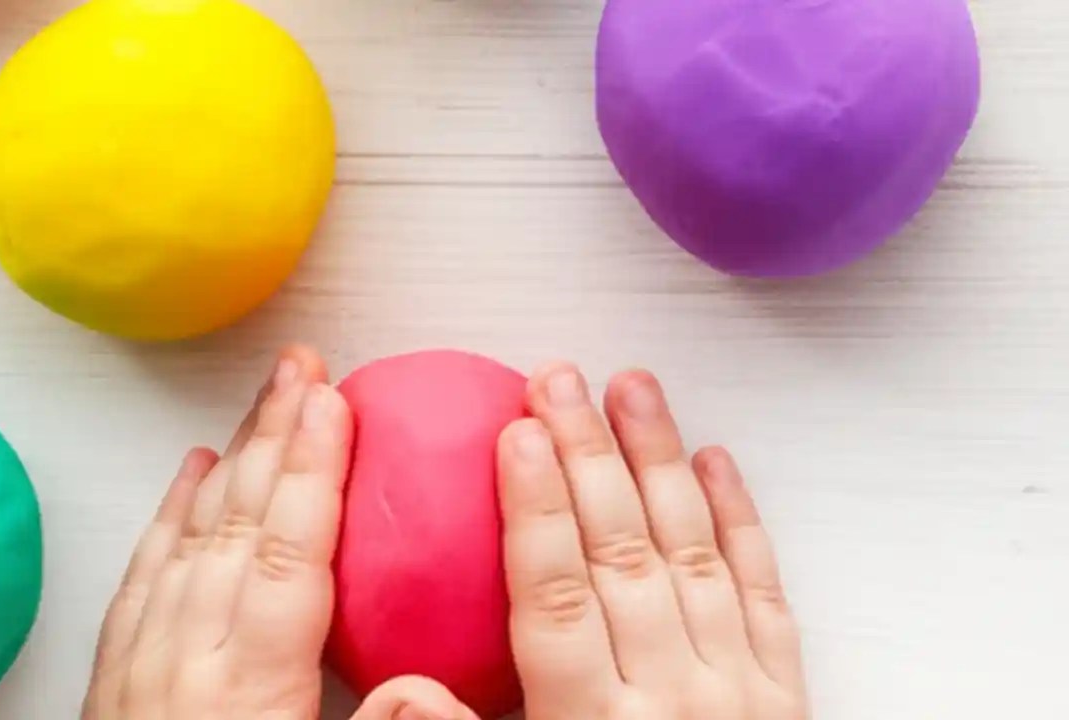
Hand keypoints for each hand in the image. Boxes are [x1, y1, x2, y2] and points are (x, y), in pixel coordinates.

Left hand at [82, 345, 473, 719]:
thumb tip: (420, 693)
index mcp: (248, 696)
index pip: (288, 557)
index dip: (312, 472)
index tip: (332, 403)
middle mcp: (186, 665)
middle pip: (237, 525)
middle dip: (274, 435)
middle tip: (302, 367)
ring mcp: (141, 668)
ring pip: (189, 536)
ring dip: (230, 458)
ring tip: (262, 399)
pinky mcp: (113, 679)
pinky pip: (142, 574)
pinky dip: (169, 514)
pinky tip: (190, 474)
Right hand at [497, 364, 807, 719]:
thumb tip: (401, 688)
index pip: (556, 594)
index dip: (537, 506)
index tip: (518, 432)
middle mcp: (670, 698)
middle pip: (621, 552)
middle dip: (587, 454)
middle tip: (559, 382)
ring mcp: (737, 693)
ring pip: (694, 551)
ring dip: (659, 459)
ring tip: (633, 389)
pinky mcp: (786, 696)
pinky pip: (764, 592)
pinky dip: (739, 520)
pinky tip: (714, 462)